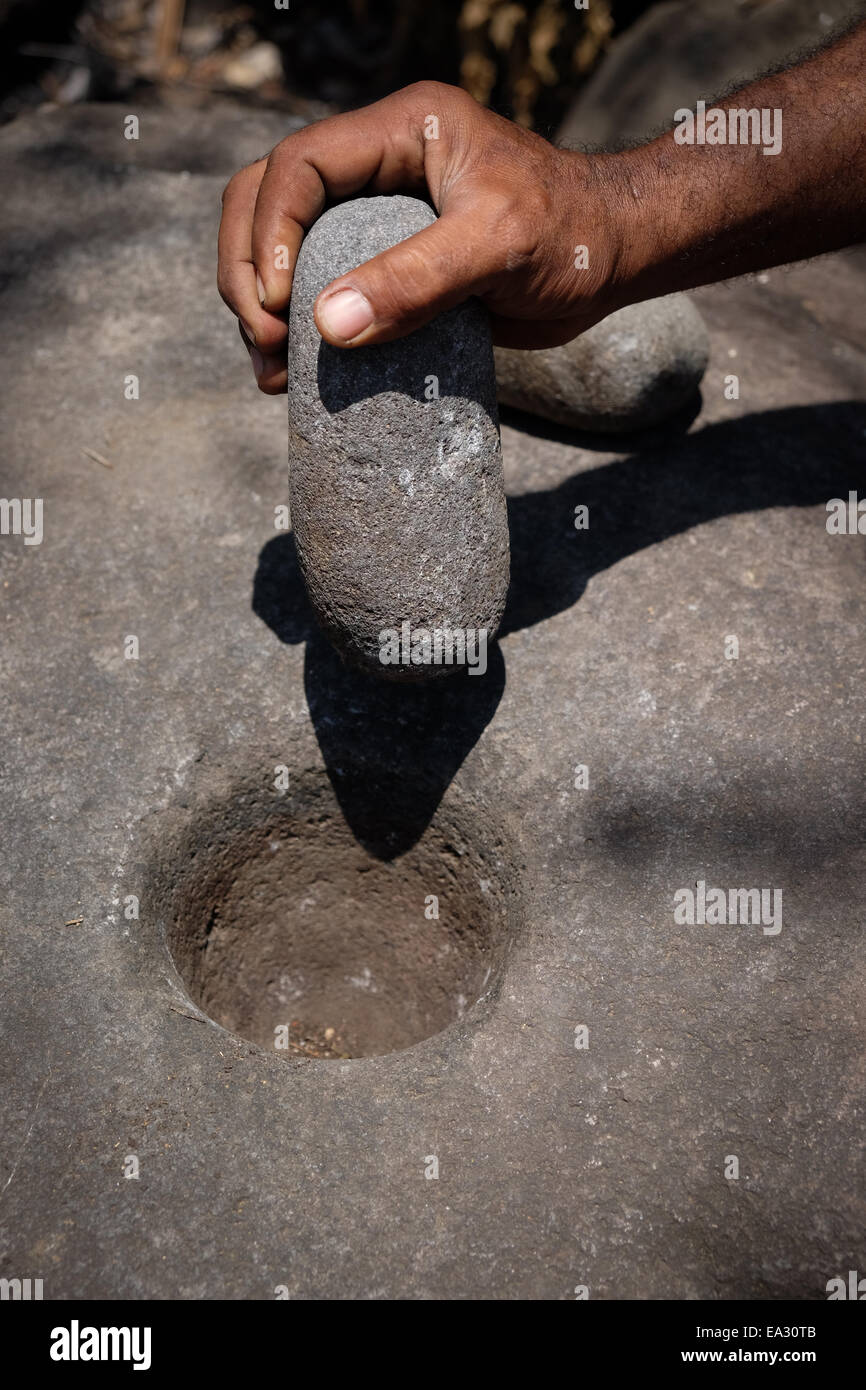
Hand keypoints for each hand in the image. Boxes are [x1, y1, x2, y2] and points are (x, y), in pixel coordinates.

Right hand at [217, 80, 625, 392]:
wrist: (616, 260)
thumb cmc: (573, 237)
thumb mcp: (498, 251)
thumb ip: (418, 281)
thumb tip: (325, 326)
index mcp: (401, 131)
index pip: (298, 165)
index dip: (269, 232)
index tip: (277, 305)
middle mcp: (379, 163)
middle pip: (268, 197)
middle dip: (248, 269)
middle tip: (264, 342)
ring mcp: (378, 212)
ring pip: (282, 243)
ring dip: (260, 305)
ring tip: (271, 371)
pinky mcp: (387, 260)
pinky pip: (319, 283)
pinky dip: (298, 328)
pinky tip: (294, 375)